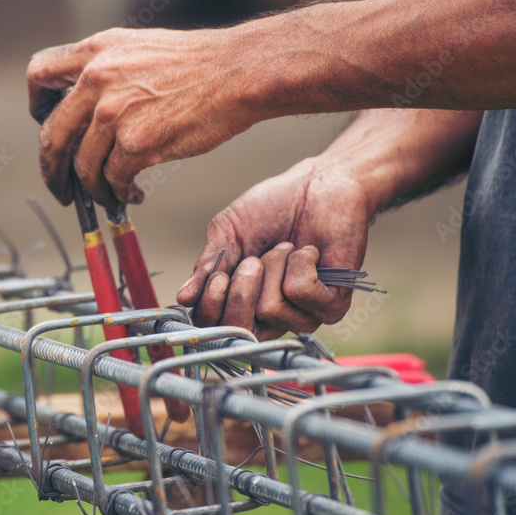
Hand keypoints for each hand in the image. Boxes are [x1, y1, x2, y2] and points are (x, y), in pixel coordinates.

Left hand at [27, 27, 263, 208]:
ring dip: (93, 189)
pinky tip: (133, 194)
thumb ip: (106, 70)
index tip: (46, 124)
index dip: (37, 106)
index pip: (38, 75)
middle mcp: (96, 79)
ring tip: (109, 195)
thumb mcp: (139, 48)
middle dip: (52, 169)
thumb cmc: (197, 64)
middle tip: (61, 188)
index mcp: (95, 52)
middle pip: (51, 135)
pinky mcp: (136, 143)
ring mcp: (113, 112)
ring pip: (83, 166)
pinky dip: (118, 194)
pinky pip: (112, 180)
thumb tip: (83, 109)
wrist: (237, 73)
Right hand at [175, 157, 373, 339]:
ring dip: (275, 266)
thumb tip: (184, 297)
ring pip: (270, 308)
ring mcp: (302, 314)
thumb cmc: (272, 208)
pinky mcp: (332, 305)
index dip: (211, 305)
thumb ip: (207, 267)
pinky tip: (309, 251)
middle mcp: (270, 316)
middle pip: (240, 329)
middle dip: (241, 289)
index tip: (218, 276)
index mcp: (242, 301)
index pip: (216, 328)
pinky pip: (300, 292)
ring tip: (288, 247)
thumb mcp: (227, 234)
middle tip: (254, 260)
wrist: (316, 184)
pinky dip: (299, 262)